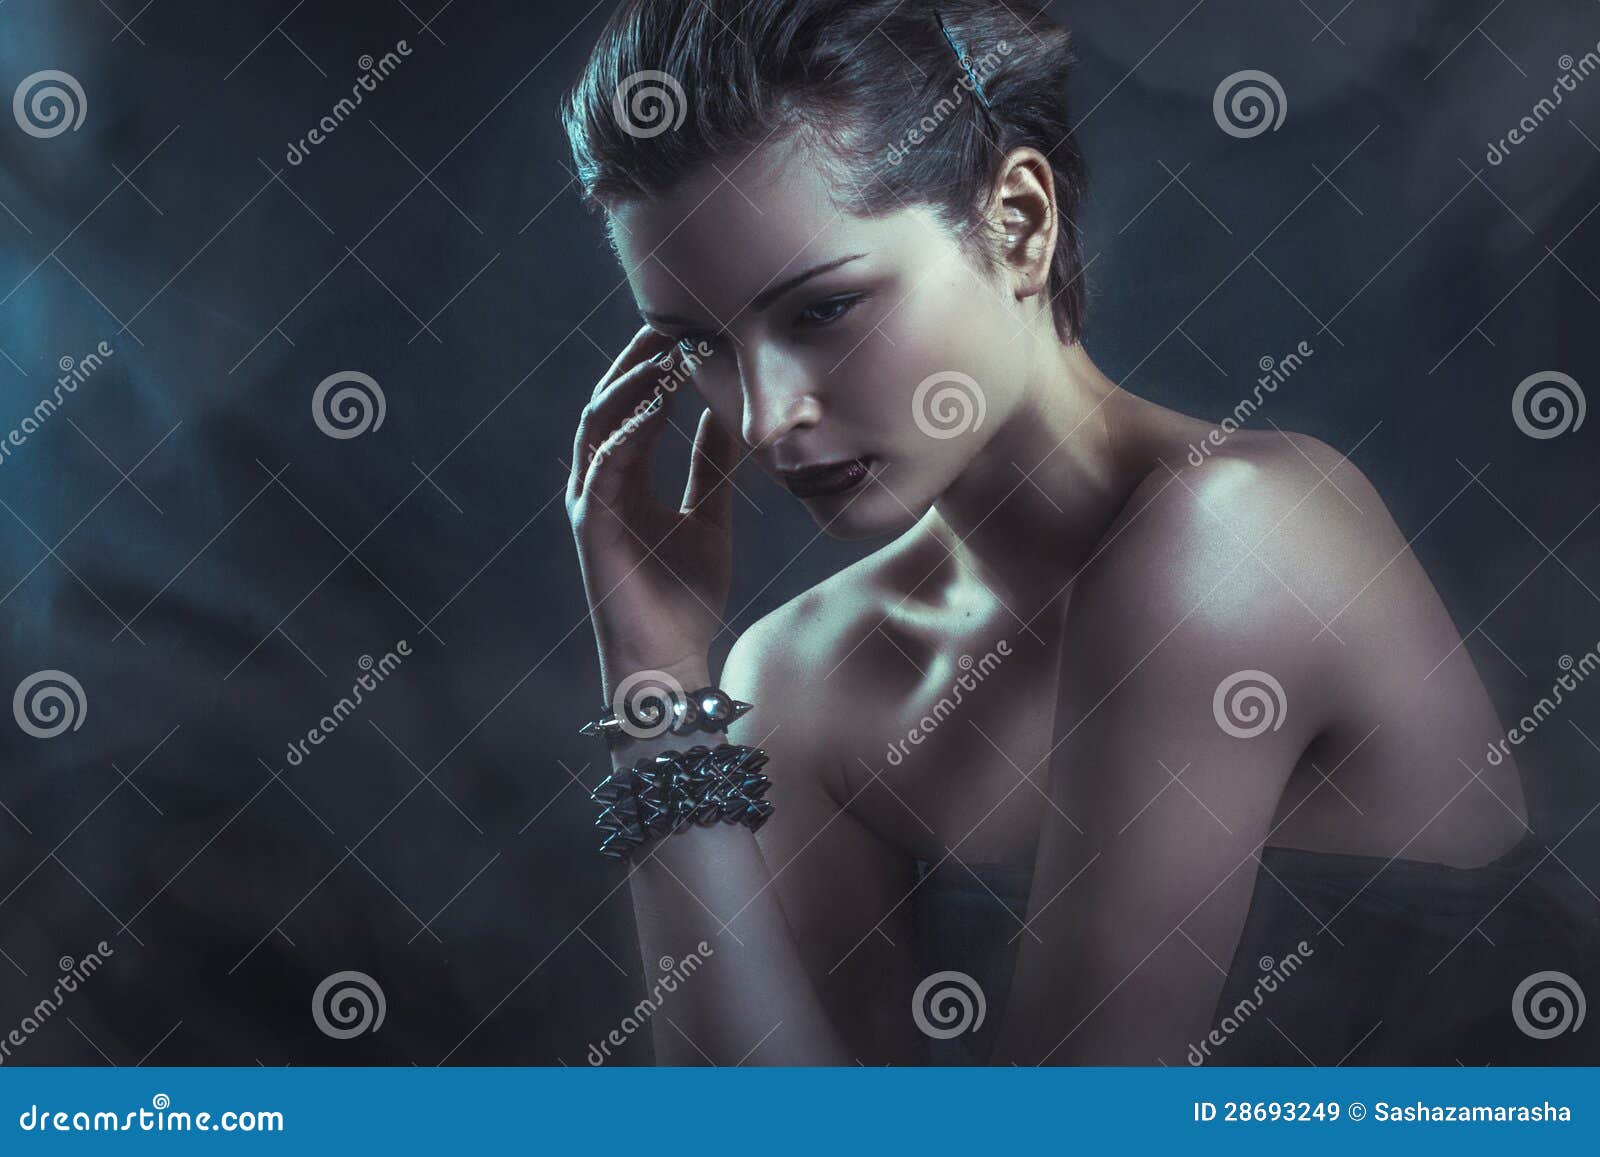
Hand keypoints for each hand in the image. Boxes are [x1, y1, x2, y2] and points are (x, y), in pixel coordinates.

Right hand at [567, 324, 741, 699]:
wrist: (667, 656)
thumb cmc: (686, 595)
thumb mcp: (711, 516)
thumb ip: (714, 467)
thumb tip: (729, 414)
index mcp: (627, 476)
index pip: (635, 404)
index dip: (658, 366)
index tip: (691, 331)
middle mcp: (601, 481)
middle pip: (611, 401)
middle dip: (639, 360)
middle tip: (673, 321)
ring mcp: (591, 501)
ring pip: (601, 424)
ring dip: (631, 385)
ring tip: (665, 352)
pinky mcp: (591, 525)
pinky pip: (602, 466)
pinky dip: (625, 432)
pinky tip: (652, 406)